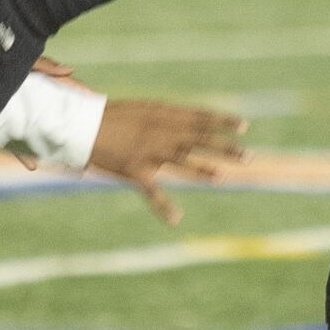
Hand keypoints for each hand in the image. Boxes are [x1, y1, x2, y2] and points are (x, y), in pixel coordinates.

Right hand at [88, 100, 249, 224]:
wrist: (81, 125)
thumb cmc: (112, 116)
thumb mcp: (144, 110)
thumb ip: (168, 119)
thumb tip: (191, 123)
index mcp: (163, 115)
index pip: (200, 116)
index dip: (223, 121)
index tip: (245, 126)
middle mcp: (160, 132)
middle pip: (199, 140)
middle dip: (225, 148)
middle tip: (248, 155)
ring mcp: (149, 152)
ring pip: (183, 162)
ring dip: (204, 171)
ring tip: (222, 177)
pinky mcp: (135, 170)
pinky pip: (152, 191)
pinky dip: (164, 206)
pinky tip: (176, 219)